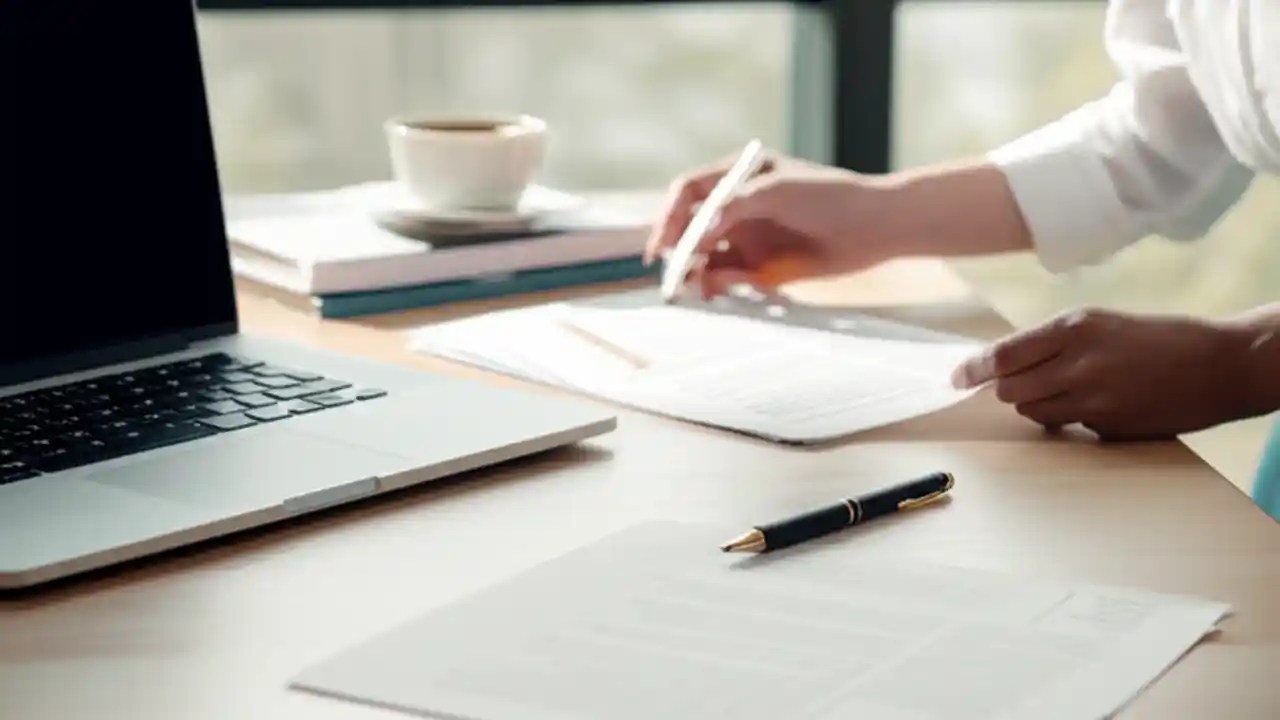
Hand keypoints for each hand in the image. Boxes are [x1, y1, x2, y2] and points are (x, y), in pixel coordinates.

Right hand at [644, 150, 900, 297]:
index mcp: (736, 176)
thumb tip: (700, 232)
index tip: (663, 245)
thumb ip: (735, 205)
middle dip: (678, 250)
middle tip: (676, 274)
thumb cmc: (829, 196)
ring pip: (703, 258)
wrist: (874, 228)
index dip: (669, 217)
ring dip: (695, 273)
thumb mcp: (779, 190)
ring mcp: (745, 237)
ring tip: (700, 289)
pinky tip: (722, 292)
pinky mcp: (758, 267)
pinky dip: (717, 287)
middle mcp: (734, 206)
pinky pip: (725, 279)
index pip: (688, 193)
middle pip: (688, 228)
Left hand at [951, 308, 1251, 439]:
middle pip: (1009, 390)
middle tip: (1023, 383)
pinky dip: (1068, 419)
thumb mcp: (1101, 323)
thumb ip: (1053, 341)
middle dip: (1008, 389)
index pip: (1004, 354)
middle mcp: (1079, 363)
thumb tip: (1004, 364)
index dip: (973, 369)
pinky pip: (1067, 427)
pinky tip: (1097, 404)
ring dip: (1035, 406)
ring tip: (1065, 391)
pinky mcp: (1108, 427)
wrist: (1219, 364)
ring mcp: (1094, 399)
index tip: (957, 378)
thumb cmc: (1158, 338)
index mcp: (1075, 327)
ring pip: (1032, 412)